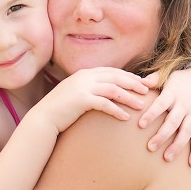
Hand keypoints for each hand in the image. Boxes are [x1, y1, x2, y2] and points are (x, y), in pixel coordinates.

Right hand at [31, 67, 148, 133]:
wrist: (43, 118)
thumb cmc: (61, 109)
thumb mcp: (76, 94)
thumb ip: (90, 90)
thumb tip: (105, 94)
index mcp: (85, 73)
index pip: (112, 71)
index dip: (128, 76)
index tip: (141, 83)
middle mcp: (84, 76)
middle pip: (116, 77)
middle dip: (134, 83)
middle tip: (147, 91)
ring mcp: (82, 87)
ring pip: (113, 89)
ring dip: (129, 97)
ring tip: (141, 105)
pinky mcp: (81, 99)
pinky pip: (104, 103)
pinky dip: (117, 110)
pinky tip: (125, 117)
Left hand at [138, 69, 190, 165]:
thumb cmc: (179, 80)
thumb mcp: (167, 74)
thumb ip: (154, 79)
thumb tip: (140, 83)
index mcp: (172, 94)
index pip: (160, 104)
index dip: (151, 114)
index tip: (140, 124)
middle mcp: (184, 105)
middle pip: (173, 122)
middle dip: (162, 135)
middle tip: (150, 147)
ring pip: (186, 132)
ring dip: (177, 146)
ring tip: (167, 158)